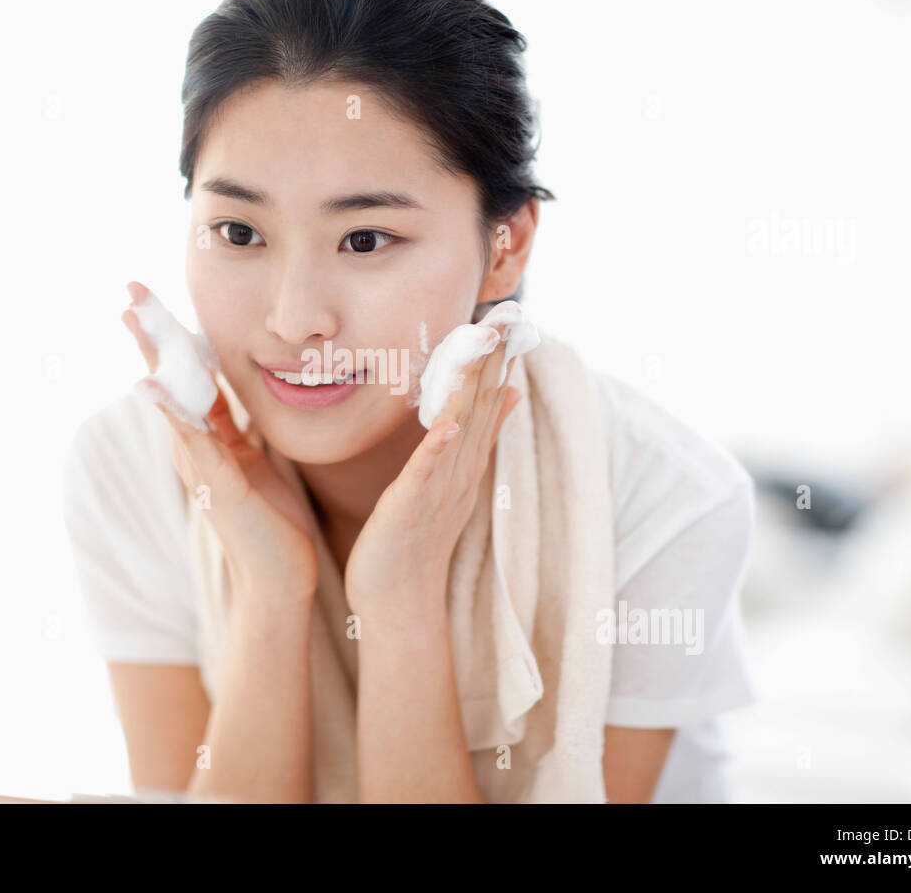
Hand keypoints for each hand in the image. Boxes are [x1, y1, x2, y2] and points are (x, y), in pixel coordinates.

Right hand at [123, 281, 319, 606]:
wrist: (281, 579)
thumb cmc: (271, 522)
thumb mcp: (250, 461)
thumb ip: (232, 428)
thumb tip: (228, 391)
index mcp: (206, 437)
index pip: (184, 376)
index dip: (169, 337)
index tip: (150, 297)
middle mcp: (194, 448)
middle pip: (166, 380)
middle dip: (151, 335)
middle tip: (131, 290)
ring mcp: (200, 466)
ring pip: (172, 401)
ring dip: (153, 359)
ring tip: (135, 318)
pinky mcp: (216, 486)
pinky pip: (192, 440)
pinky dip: (172, 411)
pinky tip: (153, 385)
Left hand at [343, 322, 522, 619]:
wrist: (399, 593)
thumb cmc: (417, 533)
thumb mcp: (455, 477)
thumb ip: (480, 437)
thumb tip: (508, 394)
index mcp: (466, 460)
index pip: (488, 401)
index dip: (499, 358)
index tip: (511, 318)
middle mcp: (460, 469)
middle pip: (481, 407)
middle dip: (494, 361)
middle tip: (511, 317)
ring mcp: (440, 486)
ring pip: (460, 430)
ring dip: (472, 391)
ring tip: (484, 350)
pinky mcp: (412, 504)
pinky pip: (427, 471)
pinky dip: (438, 447)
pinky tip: (448, 422)